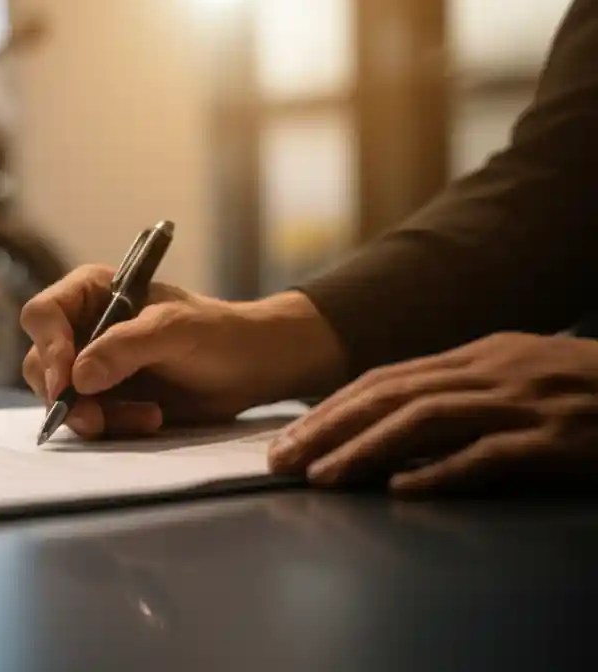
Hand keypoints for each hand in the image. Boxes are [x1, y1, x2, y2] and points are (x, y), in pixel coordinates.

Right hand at [20, 265, 345, 437]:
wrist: (250, 368)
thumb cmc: (218, 333)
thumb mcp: (177, 330)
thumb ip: (127, 346)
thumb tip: (78, 376)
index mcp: (92, 292)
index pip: (44, 314)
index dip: (48, 347)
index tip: (67, 382)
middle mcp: (82, 327)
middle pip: (41, 363)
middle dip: (66, 396)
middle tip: (96, 420)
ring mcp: (91, 366)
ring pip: (60, 398)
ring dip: (95, 416)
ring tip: (147, 418)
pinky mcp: (105, 400)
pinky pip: (86, 419)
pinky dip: (111, 427)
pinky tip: (150, 420)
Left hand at [269, 332, 597, 494]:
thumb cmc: (590, 390)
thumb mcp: (520, 376)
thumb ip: (460, 393)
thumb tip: (392, 427)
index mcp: (479, 355)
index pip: (386, 378)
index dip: (332, 408)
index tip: (289, 437)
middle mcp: (493, 371)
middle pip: (391, 394)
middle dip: (328, 427)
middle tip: (281, 459)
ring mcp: (525, 404)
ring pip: (426, 420)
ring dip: (366, 450)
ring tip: (323, 477)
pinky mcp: (558, 441)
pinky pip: (491, 457)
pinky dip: (444, 474)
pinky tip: (405, 492)